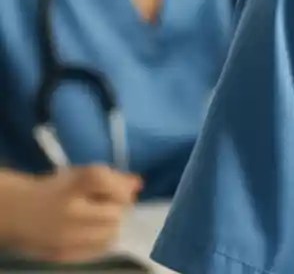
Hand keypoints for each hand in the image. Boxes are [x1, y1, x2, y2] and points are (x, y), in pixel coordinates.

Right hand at [2, 165, 141, 263]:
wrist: (18, 213)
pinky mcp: (63, 255)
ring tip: (100, 219)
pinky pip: (98, 250)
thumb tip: (138, 184)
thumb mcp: (80, 175)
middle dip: (119, 208)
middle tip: (110, 205)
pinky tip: (93, 232)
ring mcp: (65, 237)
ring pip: (111, 234)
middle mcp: (68, 212)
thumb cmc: (55, 190)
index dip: (119, 186)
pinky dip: (102, 240)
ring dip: (112, 225)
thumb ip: (111, 178)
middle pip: (115, 213)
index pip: (102, 180)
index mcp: (69, 185)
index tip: (119, 189)